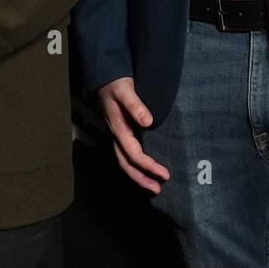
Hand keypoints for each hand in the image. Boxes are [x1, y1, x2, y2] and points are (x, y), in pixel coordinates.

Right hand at [97, 77, 169, 193]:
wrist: (104, 77)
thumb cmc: (115, 84)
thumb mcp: (125, 91)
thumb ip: (135, 106)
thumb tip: (148, 122)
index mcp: (118, 129)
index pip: (133, 154)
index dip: (148, 166)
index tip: (164, 174)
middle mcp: (117, 135)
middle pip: (126, 164)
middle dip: (141, 179)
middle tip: (158, 190)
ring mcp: (118, 135)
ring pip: (125, 161)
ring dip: (138, 175)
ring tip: (154, 186)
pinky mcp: (121, 132)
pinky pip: (127, 154)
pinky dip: (136, 166)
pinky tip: (146, 168)